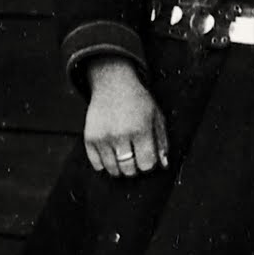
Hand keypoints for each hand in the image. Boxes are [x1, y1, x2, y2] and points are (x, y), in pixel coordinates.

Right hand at [83, 57, 167, 177]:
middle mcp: (120, 136)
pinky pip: (96, 164)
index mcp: (140, 130)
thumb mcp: (157, 117)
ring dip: (121, 169)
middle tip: (136, 159)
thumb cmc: (138, 101)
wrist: (113, 85)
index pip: (146, 163)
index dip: (149, 165)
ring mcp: (103, 138)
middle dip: (135, 169)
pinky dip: (104, 165)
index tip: (148, 159)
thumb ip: (162, 142)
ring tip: (125, 158)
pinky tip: (112, 156)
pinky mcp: (89, 138)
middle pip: (129, 169)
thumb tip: (164, 165)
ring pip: (112, 169)